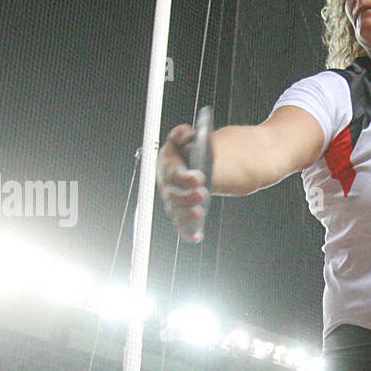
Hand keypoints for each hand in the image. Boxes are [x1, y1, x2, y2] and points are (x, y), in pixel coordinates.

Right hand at [157, 123, 211, 242]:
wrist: (201, 167)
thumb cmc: (193, 154)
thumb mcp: (188, 140)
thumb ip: (182, 135)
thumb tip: (184, 133)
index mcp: (168, 166)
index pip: (172, 173)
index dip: (183, 177)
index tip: (198, 177)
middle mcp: (168, 186)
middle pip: (172, 195)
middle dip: (187, 196)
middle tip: (202, 193)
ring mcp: (175, 202)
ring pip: (176, 212)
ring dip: (186, 214)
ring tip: (199, 212)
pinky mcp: (183, 216)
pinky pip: (182, 228)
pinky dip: (188, 234)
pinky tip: (198, 236)